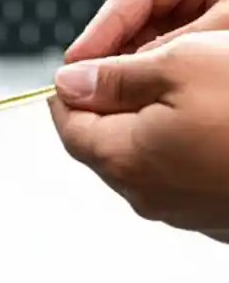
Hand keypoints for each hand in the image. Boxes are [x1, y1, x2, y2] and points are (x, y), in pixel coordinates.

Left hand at [50, 32, 228, 236]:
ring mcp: (186, 212)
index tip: (81, 67)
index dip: (71, 92)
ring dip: (152, 130)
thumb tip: (70, 83)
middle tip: (130, 72)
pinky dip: (189, 151)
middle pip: (104, 148)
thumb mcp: (181, 65)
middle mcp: (147, 195)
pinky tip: (217, 124)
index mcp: (124, 157)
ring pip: (146, 165)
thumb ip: (115, 77)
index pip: (69, 126)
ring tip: (182, 92)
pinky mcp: (220, 217)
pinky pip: (187, 180)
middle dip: (110, 109)